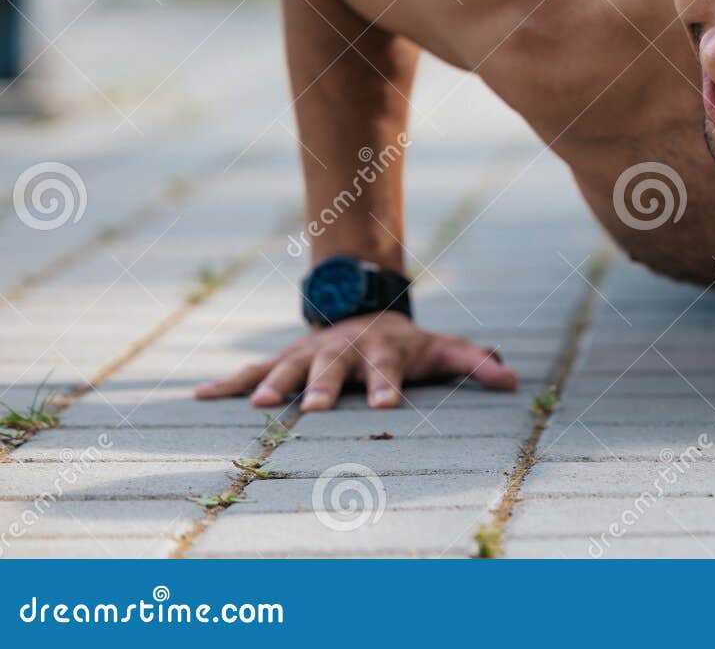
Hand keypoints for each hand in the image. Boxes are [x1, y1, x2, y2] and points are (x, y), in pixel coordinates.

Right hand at [193, 311, 518, 409]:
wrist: (366, 310)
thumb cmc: (409, 345)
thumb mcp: (444, 350)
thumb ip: (475, 363)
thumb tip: (512, 380)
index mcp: (383, 352)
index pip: (388, 372)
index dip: (387, 388)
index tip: (386, 407)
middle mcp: (343, 352)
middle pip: (333, 371)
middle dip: (322, 389)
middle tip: (313, 410)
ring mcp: (309, 354)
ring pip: (287, 368)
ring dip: (270, 384)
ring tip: (254, 405)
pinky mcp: (284, 359)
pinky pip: (251, 369)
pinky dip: (225, 382)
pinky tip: (196, 396)